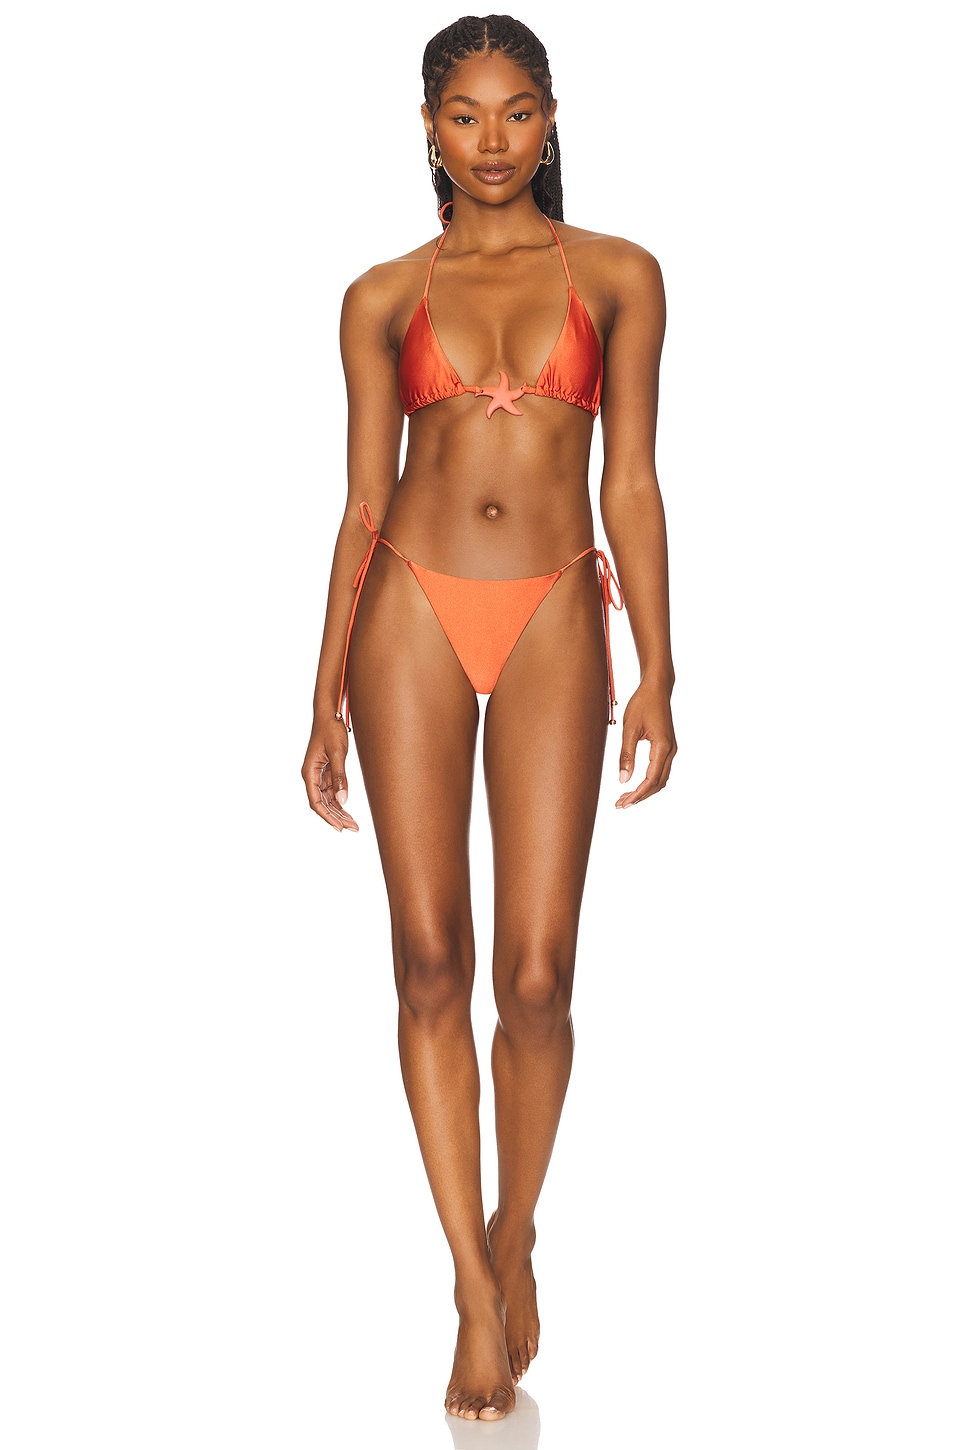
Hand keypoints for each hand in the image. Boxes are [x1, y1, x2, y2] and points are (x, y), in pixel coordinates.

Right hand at [301, 719, 358, 831]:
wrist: (329, 712)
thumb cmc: (331, 729)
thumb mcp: (338, 752)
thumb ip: (340, 777)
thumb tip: (343, 801)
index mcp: (309, 772)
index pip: (316, 802)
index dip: (327, 816)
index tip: (339, 828)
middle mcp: (311, 775)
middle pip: (322, 803)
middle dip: (336, 817)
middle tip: (353, 828)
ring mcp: (318, 774)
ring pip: (327, 799)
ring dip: (338, 811)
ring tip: (353, 823)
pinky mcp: (326, 770)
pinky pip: (331, 791)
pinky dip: (339, 801)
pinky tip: (349, 810)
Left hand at [616, 678, 676, 809]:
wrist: (657, 688)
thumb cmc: (642, 704)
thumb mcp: (629, 729)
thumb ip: (626, 755)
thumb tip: (623, 780)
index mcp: (662, 747)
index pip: (650, 780)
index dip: (637, 794)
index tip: (623, 803)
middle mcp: (670, 751)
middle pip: (657, 784)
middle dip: (640, 796)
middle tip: (620, 804)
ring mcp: (671, 749)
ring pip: (660, 779)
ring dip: (644, 790)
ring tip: (625, 797)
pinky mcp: (667, 747)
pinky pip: (660, 770)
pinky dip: (649, 781)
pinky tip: (635, 784)